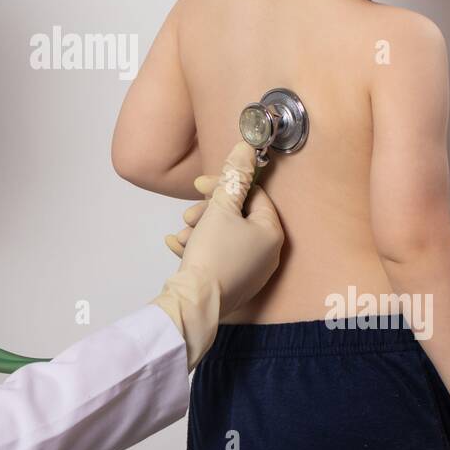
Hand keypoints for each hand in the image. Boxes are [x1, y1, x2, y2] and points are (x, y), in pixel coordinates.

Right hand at [162, 141, 281, 317]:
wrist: (194, 302)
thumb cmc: (212, 253)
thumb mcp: (220, 207)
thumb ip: (234, 175)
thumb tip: (246, 147)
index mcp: (272, 233)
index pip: (254, 194)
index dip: (226, 184)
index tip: (200, 184)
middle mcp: (268, 254)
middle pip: (238, 216)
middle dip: (209, 209)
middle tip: (189, 213)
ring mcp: (252, 272)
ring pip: (224, 236)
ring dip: (200, 228)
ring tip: (183, 234)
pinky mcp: (234, 284)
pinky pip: (218, 257)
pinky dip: (199, 247)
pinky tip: (177, 245)